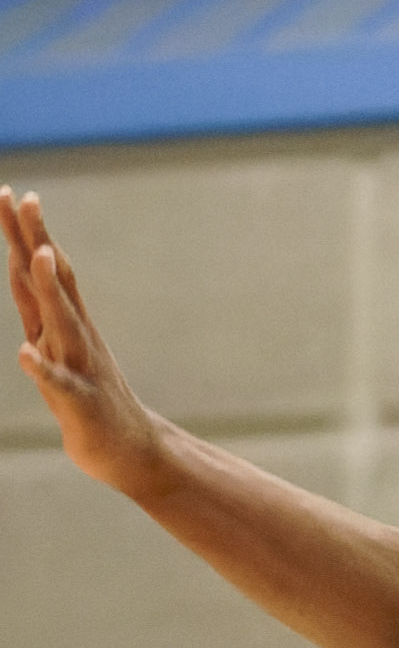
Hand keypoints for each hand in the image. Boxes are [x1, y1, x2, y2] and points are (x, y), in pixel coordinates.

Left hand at [5, 187, 170, 497]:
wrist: (134, 454)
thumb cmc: (91, 404)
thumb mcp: (60, 352)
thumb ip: (42, 316)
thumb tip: (27, 277)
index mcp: (65, 326)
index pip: (43, 271)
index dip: (29, 233)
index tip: (16, 193)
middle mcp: (75, 338)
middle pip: (51, 281)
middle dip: (34, 239)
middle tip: (23, 196)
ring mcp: (80, 368)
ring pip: (60, 322)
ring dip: (46, 288)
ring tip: (31, 253)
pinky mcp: (80, 404)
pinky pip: (60, 385)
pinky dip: (43, 369)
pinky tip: (26, 355)